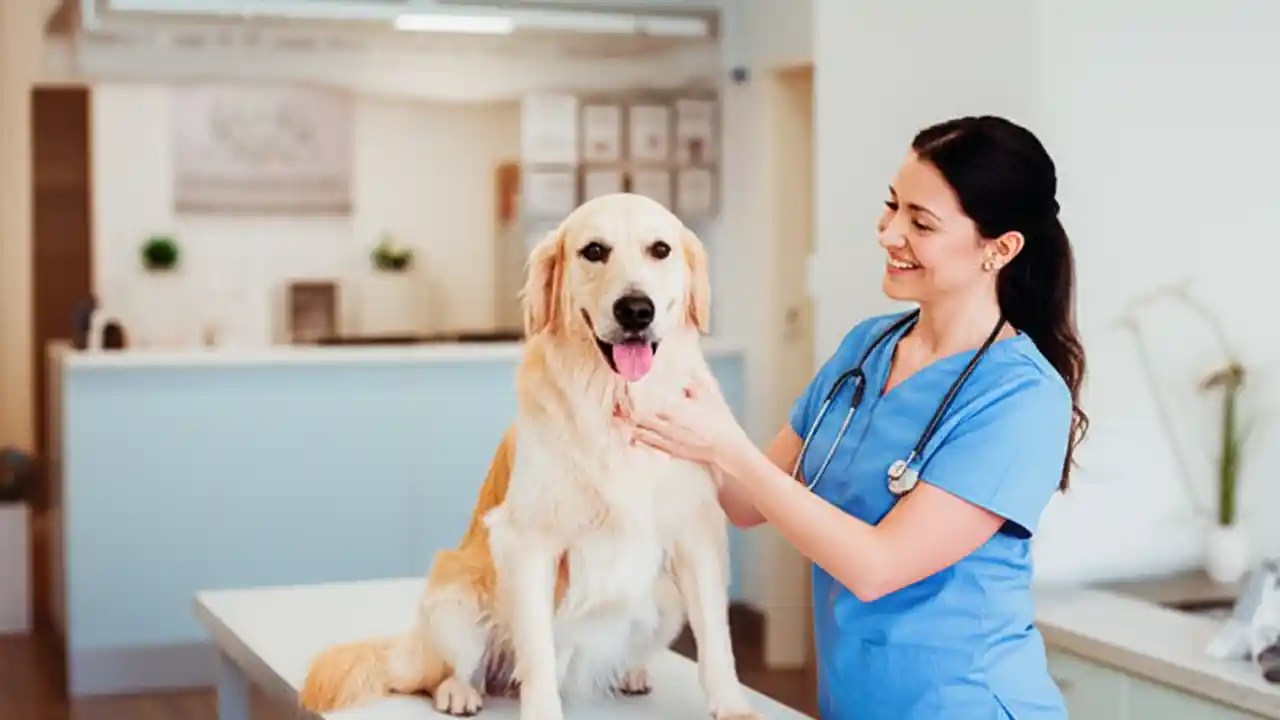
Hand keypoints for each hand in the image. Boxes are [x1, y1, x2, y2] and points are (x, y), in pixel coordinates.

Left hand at [618, 375, 749, 470]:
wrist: (725, 448)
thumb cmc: (718, 421)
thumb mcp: (707, 395)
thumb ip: (691, 381)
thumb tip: (680, 369)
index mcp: (674, 409)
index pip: (645, 402)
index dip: (632, 396)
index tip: (624, 388)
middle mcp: (665, 426)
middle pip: (636, 418)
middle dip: (624, 410)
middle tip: (615, 403)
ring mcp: (665, 439)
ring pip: (638, 431)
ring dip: (627, 423)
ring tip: (617, 415)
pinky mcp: (668, 449)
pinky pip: (646, 443)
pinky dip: (636, 437)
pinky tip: (630, 433)